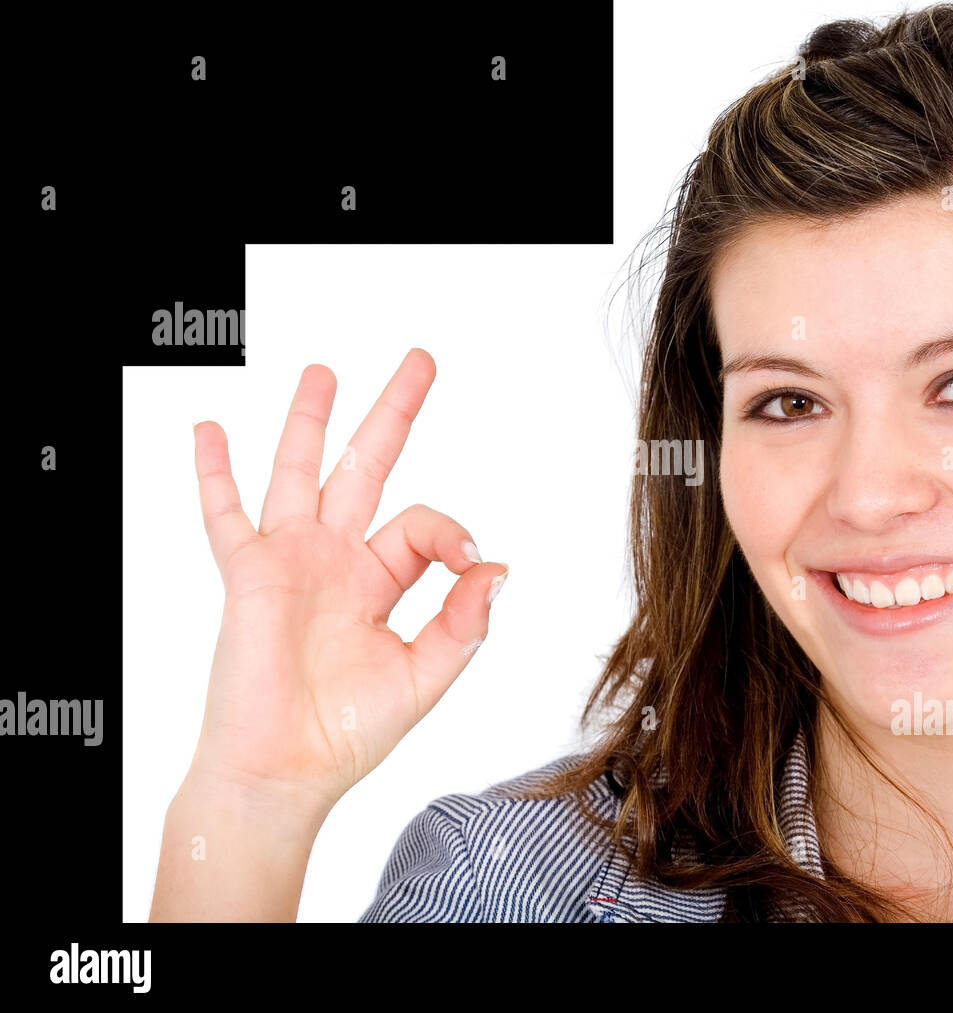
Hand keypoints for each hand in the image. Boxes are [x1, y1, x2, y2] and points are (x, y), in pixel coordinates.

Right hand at [186, 349, 505, 820]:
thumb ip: (463, 621)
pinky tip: (210, 431)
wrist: (283, 772)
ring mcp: (291, 561)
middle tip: (420, 362)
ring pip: (301, 472)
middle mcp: (337, 561)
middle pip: (368, 468)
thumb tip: (498, 567)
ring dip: (311, 421)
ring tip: (323, 372)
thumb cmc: (347, 733)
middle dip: (393, 414)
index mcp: (380, 582)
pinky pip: (225, 515)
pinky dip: (214, 474)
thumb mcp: (425, 676)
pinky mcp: (250, 575)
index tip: (469, 561)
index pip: (422, 525)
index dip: (450, 531)